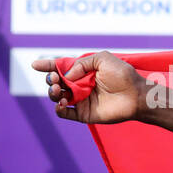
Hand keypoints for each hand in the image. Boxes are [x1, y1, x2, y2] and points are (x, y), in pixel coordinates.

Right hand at [30, 51, 147, 124]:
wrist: (136, 95)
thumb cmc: (123, 76)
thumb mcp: (102, 59)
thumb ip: (81, 63)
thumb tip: (66, 76)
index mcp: (82, 73)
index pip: (60, 69)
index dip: (47, 66)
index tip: (36, 64)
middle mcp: (79, 86)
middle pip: (55, 83)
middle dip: (50, 80)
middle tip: (56, 79)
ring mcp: (81, 100)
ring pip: (57, 97)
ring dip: (53, 93)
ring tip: (58, 90)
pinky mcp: (84, 114)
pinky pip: (65, 114)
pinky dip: (59, 109)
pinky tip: (63, 103)